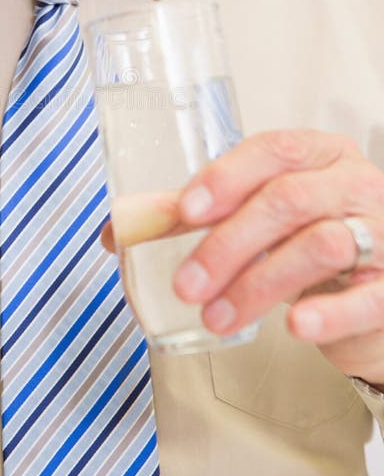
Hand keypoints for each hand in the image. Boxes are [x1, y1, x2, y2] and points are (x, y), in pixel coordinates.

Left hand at [102, 130, 383, 386]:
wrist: (371, 293)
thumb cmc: (307, 243)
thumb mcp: (258, 218)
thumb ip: (197, 218)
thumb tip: (118, 232)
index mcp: (321, 154)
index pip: (275, 149)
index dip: (227, 178)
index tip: (185, 211)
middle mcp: (356, 184)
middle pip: (288, 200)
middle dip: (226, 245)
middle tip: (186, 285)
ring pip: (321, 245)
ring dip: (258, 285)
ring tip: (215, 317)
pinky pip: (367, 296)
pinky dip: (328, 312)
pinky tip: (295, 326)